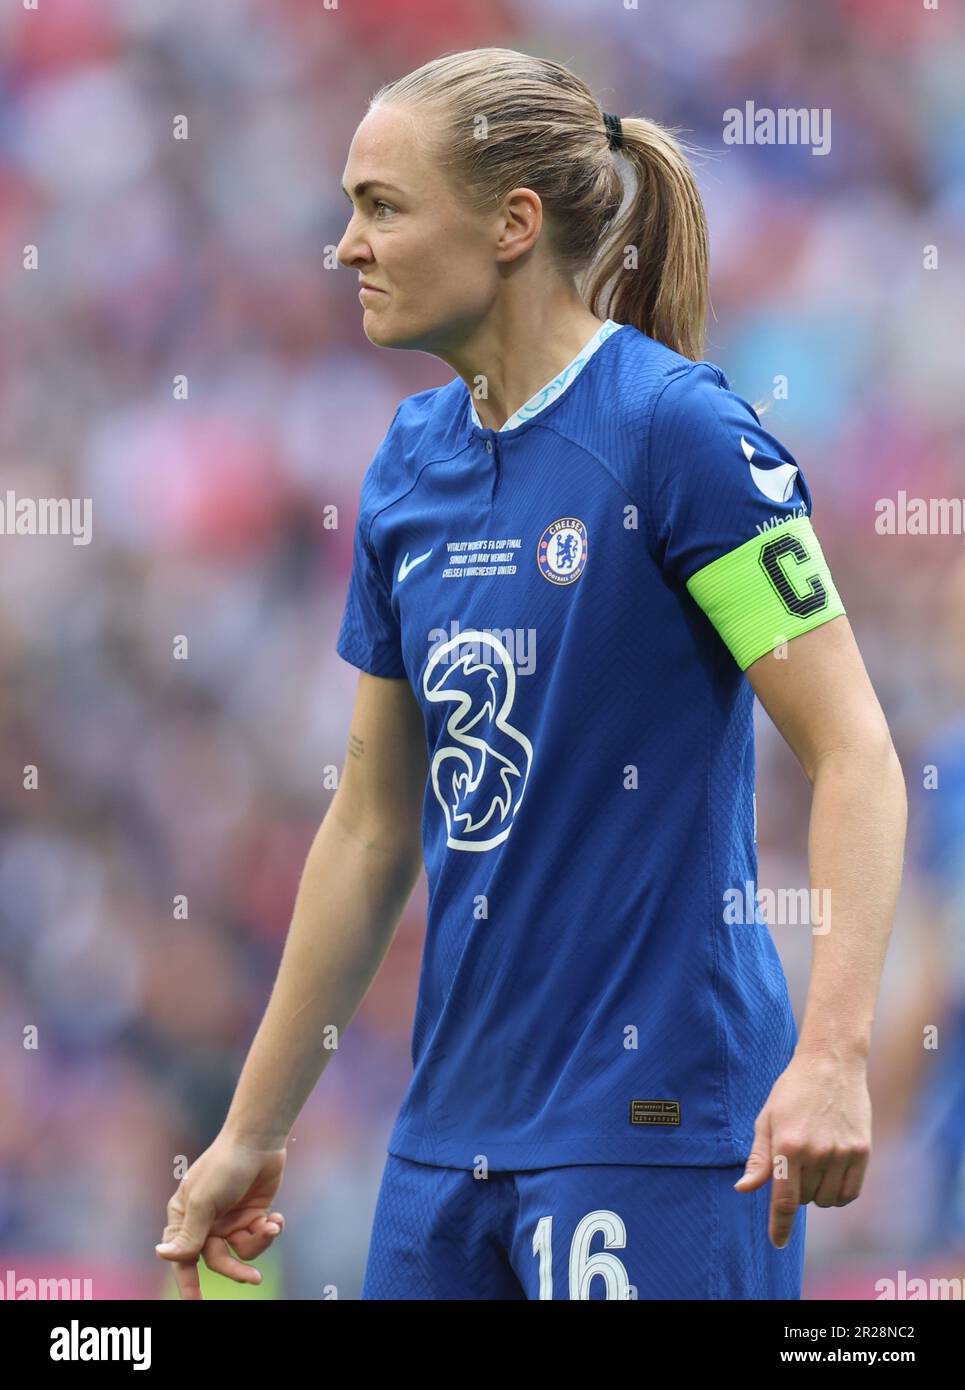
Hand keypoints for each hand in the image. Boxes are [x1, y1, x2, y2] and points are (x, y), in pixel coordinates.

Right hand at [155, 1134, 286, 1299]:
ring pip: (242, 1252)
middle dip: (236, 1269)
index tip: (195, 1302)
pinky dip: (270, 1230)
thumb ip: (189, 1234)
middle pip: (217, 1261)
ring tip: (271, 1225)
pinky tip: (276, 1218)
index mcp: (184, 1218)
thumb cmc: (224, 1167)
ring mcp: (230, 1220)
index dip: (187, 1282)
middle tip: (254, 1279)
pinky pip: (259, 1238)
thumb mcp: (203, 1202)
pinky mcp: (253, 1215)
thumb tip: (162, 1256)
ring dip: (259, 1241)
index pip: (182, 1258)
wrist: (258, 1141)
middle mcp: (206, 1223)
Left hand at [733, 1049, 871, 1247]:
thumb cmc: (792, 1091)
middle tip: (795, 1162)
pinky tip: (831, 1173)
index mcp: (787, 1145)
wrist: (831, 1063)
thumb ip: (759, 1158)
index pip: (784, 1200)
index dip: (780, 1225)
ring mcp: (842, 1153)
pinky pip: (850, 1193)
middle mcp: (816, 1153)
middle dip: (796, 1190)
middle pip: (805, 1199)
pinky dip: (838, 1192)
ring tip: (813, 1162)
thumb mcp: (767, 1119)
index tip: (777, 1242)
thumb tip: (743, 1189)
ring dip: (817, 1192)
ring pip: (827, 1199)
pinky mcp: (862, 1151)